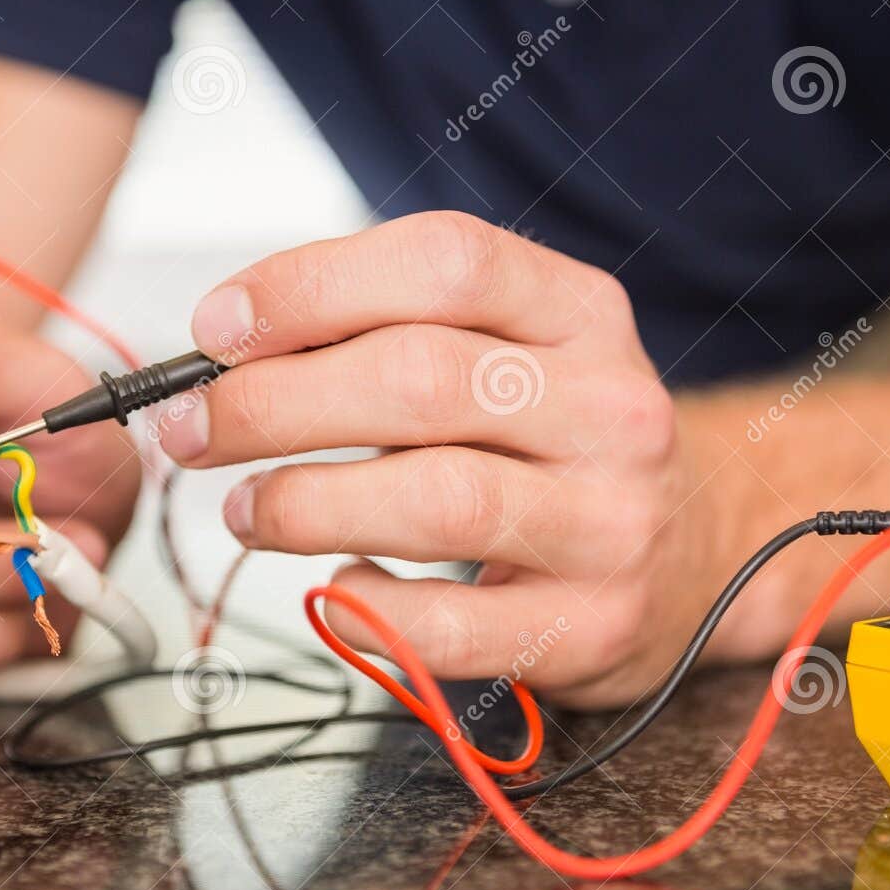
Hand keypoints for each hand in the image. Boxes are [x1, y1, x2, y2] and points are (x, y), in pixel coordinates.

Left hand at [158, 210, 744, 707]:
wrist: (696, 555)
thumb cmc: (562, 447)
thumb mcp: (513, 352)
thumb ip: (394, 332)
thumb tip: (231, 350)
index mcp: (583, 313)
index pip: (445, 262)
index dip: (311, 286)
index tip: (217, 326)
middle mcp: (611, 410)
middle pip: (418, 379)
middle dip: (272, 403)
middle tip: (193, 428)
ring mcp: (610, 524)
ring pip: (433, 501)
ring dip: (303, 503)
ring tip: (246, 511)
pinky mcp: (590, 626)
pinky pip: (448, 625)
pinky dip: (364, 608)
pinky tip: (333, 586)